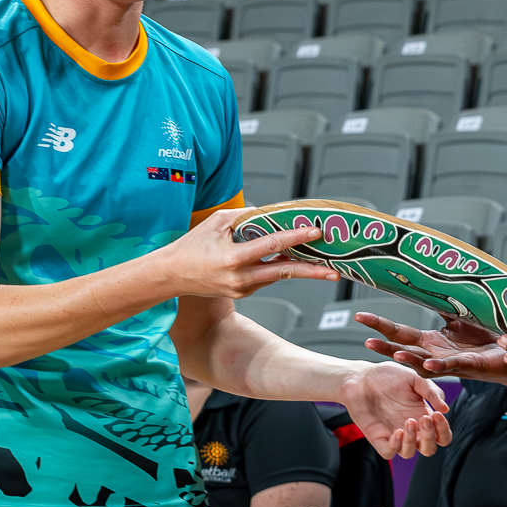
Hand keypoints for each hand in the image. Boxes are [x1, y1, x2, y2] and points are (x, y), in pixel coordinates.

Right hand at [162, 209, 338, 298]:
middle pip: (284, 272)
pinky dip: (281, 268)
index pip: (272, 245)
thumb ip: (247, 216)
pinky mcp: (243, 293)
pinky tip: (297, 261)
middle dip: (312, 271)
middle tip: (334, 269)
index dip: (295, 237)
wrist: (172, 275)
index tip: (315, 231)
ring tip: (325, 265)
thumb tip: (274, 212)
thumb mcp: (218, 222)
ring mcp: (243, 289)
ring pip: (278, 276)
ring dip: (302, 270)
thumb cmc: (193, 244)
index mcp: (233, 258)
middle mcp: (240, 278)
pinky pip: (268, 278)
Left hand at [340, 361, 451, 457]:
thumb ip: (432, 391)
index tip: (437, 415)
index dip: (443, 430)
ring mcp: (394, 434)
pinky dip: (396, 446)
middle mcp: (410, 429)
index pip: (441, 435)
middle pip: (429, 448)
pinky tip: (397, 432)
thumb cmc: (388, 376)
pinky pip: (389, 453)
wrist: (361, 376)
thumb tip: (445, 409)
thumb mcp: (415, 378)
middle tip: (424, 418)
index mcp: (423, 416)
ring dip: (412, 441)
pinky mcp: (377, 438)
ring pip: (409, 452)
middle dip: (430, 437)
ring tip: (409, 421)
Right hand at [356, 311, 506, 383]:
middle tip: (364, 341)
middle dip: (384, 346)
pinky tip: (428, 363)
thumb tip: (424, 285)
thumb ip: (442, 304)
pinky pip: (452, 366)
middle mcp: (435, 353)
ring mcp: (451, 361)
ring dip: (408, 360)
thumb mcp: (459, 316)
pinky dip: (439, 365)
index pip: (400, 331)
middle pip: (404, 348)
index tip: (360, 317)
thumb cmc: (485, 336)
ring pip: (423, 362)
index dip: (380, 325)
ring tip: (393, 355)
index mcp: (432, 341)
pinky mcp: (469, 365)